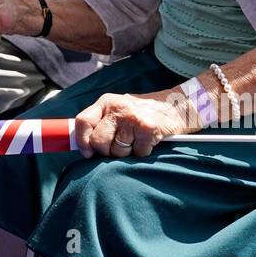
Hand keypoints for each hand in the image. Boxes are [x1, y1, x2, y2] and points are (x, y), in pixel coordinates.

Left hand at [74, 91, 190, 158]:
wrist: (174, 108)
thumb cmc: (140, 114)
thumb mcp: (116, 111)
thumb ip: (99, 123)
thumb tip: (82, 146)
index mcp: (105, 102)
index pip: (82, 121)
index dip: (81, 140)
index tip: (87, 152)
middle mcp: (117, 107)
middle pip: (98, 141)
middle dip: (107, 151)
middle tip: (119, 146)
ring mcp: (132, 117)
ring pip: (118, 151)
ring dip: (126, 153)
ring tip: (135, 140)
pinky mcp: (148, 128)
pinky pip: (137, 153)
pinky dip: (142, 152)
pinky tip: (147, 141)